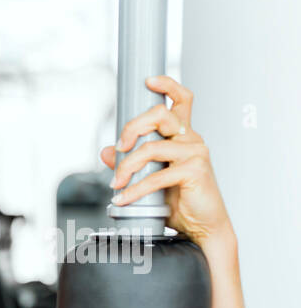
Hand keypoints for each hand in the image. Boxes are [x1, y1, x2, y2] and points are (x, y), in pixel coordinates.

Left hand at [102, 75, 233, 247]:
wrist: (202, 226)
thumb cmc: (180, 201)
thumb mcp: (150, 178)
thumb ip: (130, 162)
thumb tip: (106, 151)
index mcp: (183, 136)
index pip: (181, 101)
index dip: (167, 86)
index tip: (149, 81)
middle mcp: (191, 139)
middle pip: (160, 115)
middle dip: (132, 127)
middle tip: (119, 146)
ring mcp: (195, 153)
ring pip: (150, 148)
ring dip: (126, 167)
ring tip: (115, 183)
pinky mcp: (194, 171)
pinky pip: (155, 177)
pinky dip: (134, 190)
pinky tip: (123, 199)